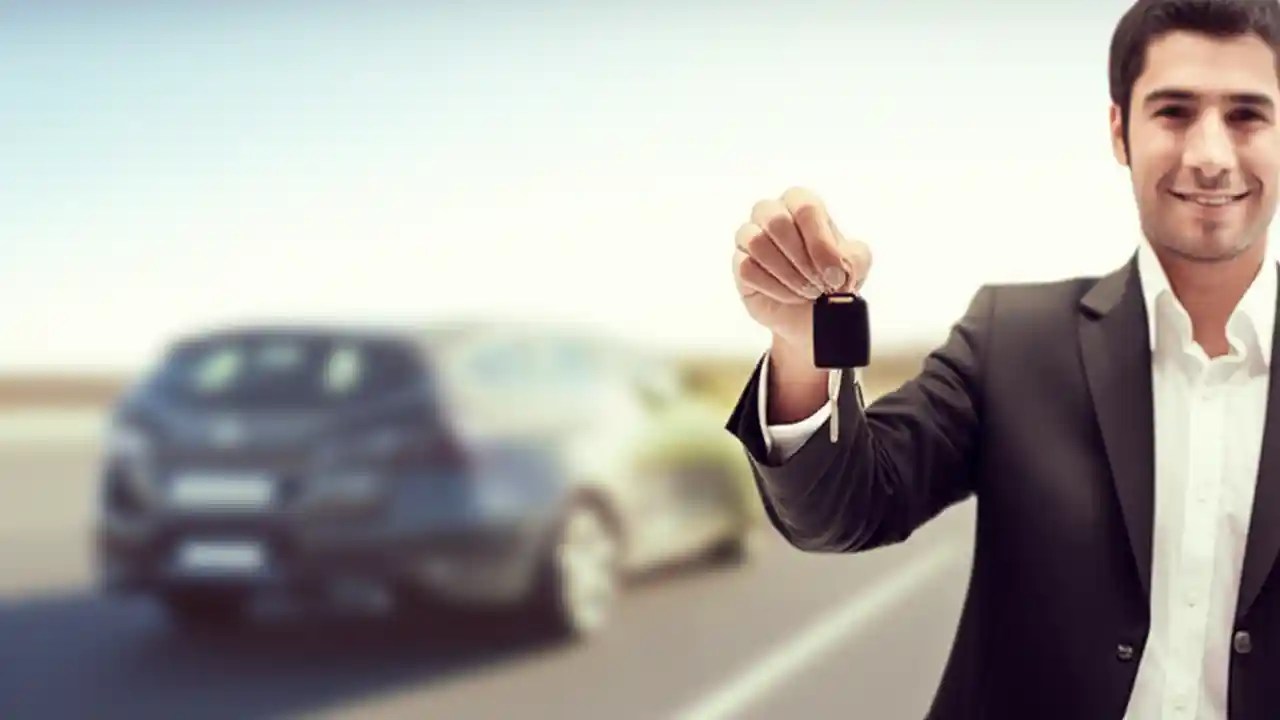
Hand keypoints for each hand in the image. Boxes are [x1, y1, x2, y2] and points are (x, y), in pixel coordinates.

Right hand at [732, 187, 871, 356]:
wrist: (811, 315)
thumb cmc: (831, 281)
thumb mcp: (856, 267)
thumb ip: (855, 257)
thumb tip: (837, 266)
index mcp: (802, 204)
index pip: (806, 207)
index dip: (820, 243)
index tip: (834, 275)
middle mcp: (772, 214)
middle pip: (776, 220)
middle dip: (801, 258)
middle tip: (819, 284)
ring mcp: (750, 237)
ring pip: (757, 243)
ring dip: (788, 274)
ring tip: (806, 291)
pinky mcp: (739, 263)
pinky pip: (747, 268)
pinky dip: (773, 287)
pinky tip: (789, 296)